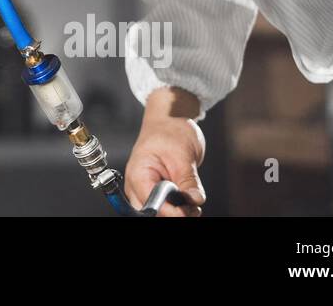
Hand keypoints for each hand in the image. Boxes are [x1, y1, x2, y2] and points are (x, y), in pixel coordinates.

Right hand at [125, 87, 206, 216]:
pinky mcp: (157, 191)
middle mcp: (138, 185)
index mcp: (138, 174)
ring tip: (193, 198)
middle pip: (152, 213)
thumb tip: (194, 200)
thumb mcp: (183, 154)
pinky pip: (166, 207)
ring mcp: (146, 189)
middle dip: (174, 213)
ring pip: (160, 213)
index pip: (151, 203)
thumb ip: (188, 180)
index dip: (171, 211)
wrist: (170, 119)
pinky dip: (180, 208)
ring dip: (179, 211)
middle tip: (193, 206)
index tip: (189, 210)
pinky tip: (190, 199)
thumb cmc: (170, 130)